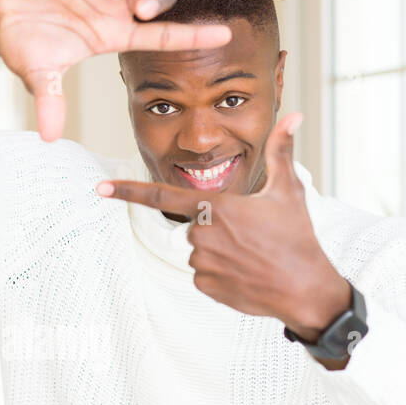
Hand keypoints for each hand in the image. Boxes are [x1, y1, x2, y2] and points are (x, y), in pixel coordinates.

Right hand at [0, 0, 231, 140]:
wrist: (0, 18)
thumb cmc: (26, 47)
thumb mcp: (39, 76)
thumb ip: (50, 102)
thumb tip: (49, 138)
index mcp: (115, 35)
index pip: (164, 35)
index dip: (195, 34)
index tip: (225, 35)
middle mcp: (116, 7)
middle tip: (138, 8)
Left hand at [96, 112, 351, 339]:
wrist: (304, 289)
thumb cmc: (296, 237)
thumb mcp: (288, 190)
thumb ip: (280, 151)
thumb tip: (294, 114)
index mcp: (216, 207)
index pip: (163, 196)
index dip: (128, 191)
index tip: (101, 188)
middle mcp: (202, 235)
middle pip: (194, 225)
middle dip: (217, 227)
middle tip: (252, 236)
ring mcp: (202, 263)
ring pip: (199, 250)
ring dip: (220, 250)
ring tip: (252, 256)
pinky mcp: (205, 286)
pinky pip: (203, 274)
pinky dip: (221, 273)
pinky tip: (246, 274)